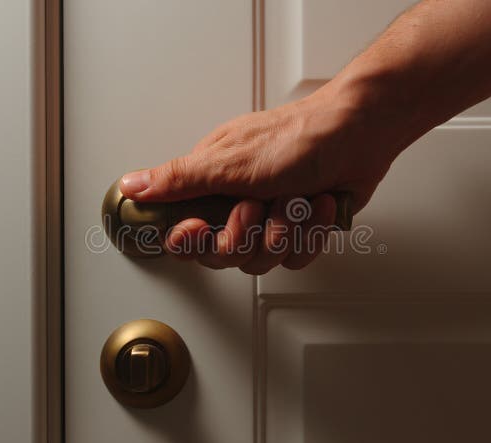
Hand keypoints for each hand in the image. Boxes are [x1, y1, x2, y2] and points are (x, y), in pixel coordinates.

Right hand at [119, 82, 406, 273]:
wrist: (359, 134)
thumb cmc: (298, 137)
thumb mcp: (227, 161)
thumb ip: (178, 180)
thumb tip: (131, 186)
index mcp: (212, 184)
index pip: (184, 234)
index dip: (191, 241)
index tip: (201, 228)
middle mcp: (238, 203)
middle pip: (224, 254)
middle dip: (246, 236)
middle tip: (258, 207)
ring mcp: (271, 218)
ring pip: (263, 259)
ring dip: (285, 230)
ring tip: (296, 199)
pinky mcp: (300, 229)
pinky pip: (296, 257)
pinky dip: (311, 232)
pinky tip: (317, 204)